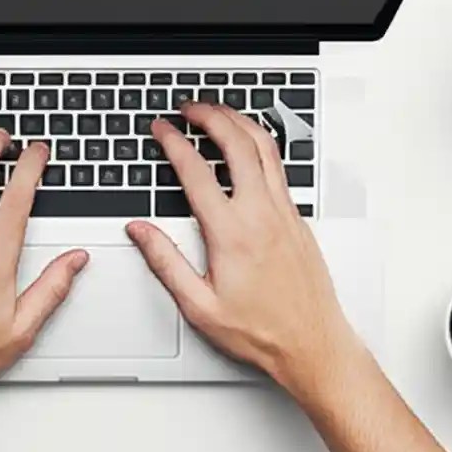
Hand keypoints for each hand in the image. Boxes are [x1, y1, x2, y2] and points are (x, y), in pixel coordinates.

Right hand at [125, 103, 357, 396]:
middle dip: (210, 115)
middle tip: (189, 107)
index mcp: (232, 233)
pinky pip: (279, 166)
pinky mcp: (298, 218)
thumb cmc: (261, 331)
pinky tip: (249, 145)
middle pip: (236, 143)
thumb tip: (140, 231)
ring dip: (239, 122)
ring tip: (218, 112)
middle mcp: (262, 214)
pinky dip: (259, 144)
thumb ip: (165, 261)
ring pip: (264, 148)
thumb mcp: (199, 305)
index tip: (161, 129)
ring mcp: (284, 213)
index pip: (196, 171)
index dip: (174, 142)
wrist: (312, 344)